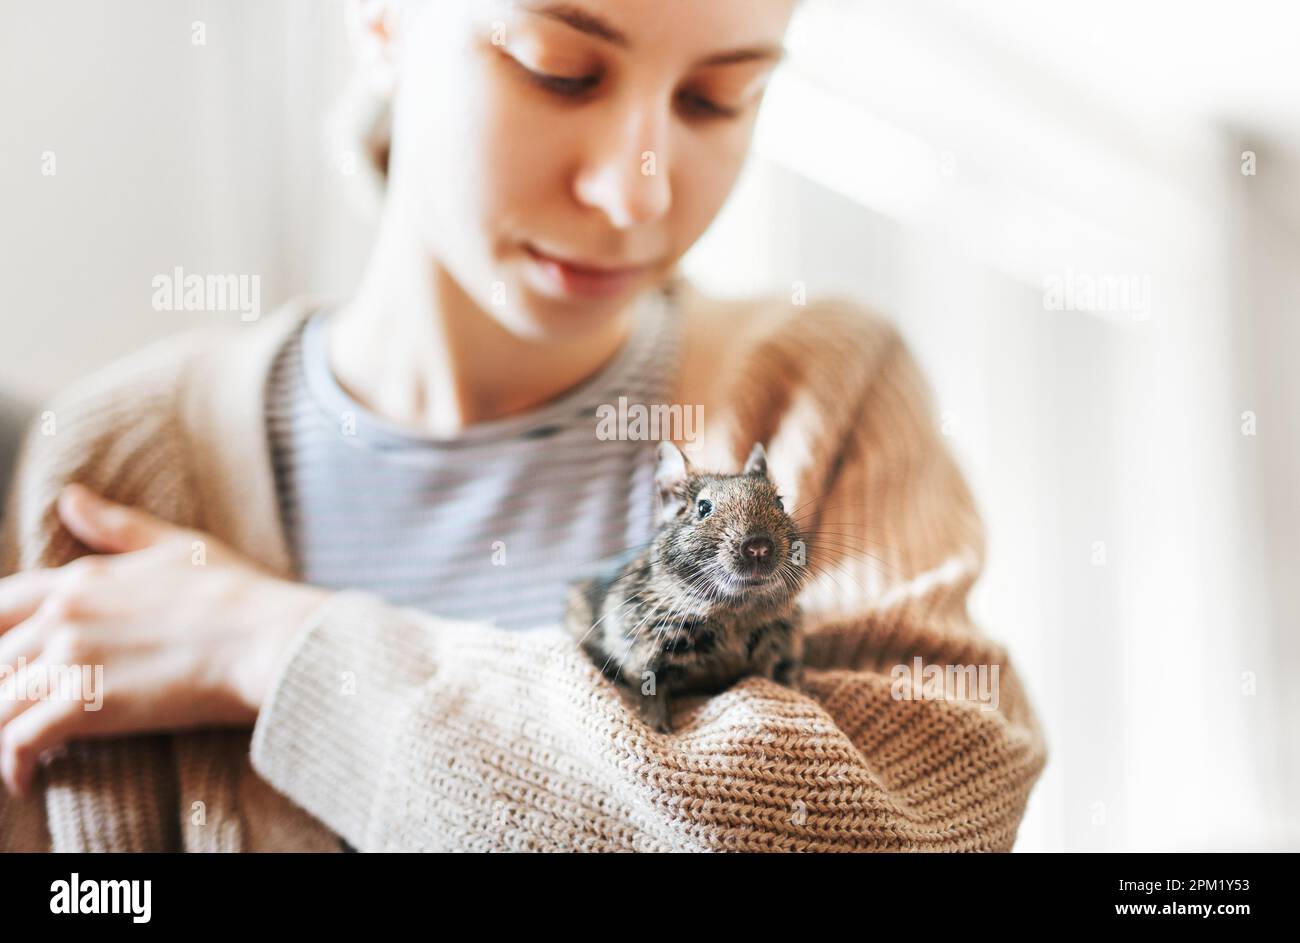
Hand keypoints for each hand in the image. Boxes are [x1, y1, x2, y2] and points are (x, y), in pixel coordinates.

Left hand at [0, 483, 331, 797]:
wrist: (270, 638)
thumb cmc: (237, 592)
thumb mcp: (177, 546)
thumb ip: (117, 528)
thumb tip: (71, 498)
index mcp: (80, 579)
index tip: (6, 662)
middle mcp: (64, 617)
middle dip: (3, 689)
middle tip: (20, 713)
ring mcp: (72, 661)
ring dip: (3, 730)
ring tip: (17, 753)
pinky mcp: (86, 706)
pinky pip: (20, 742)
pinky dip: (13, 766)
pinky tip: (24, 781)